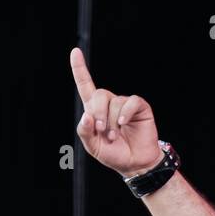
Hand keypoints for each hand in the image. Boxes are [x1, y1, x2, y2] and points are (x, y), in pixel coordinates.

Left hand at [70, 47, 161, 175]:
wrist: (134, 164)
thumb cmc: (114, 154)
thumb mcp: (93, 147)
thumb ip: (85, 132)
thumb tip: (86, 116)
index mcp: (95, 110)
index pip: (86, 85)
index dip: (80, 69)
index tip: (75, 52)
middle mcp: (109, 104)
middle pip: (99, 94)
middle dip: (98, 113)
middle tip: (102, 130)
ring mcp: (124, 104)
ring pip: (114, 102)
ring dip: (112, 121)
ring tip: (115, 136)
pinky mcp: (139, 107)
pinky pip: (130, 102)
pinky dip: (125, 114)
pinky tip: (123, 124)